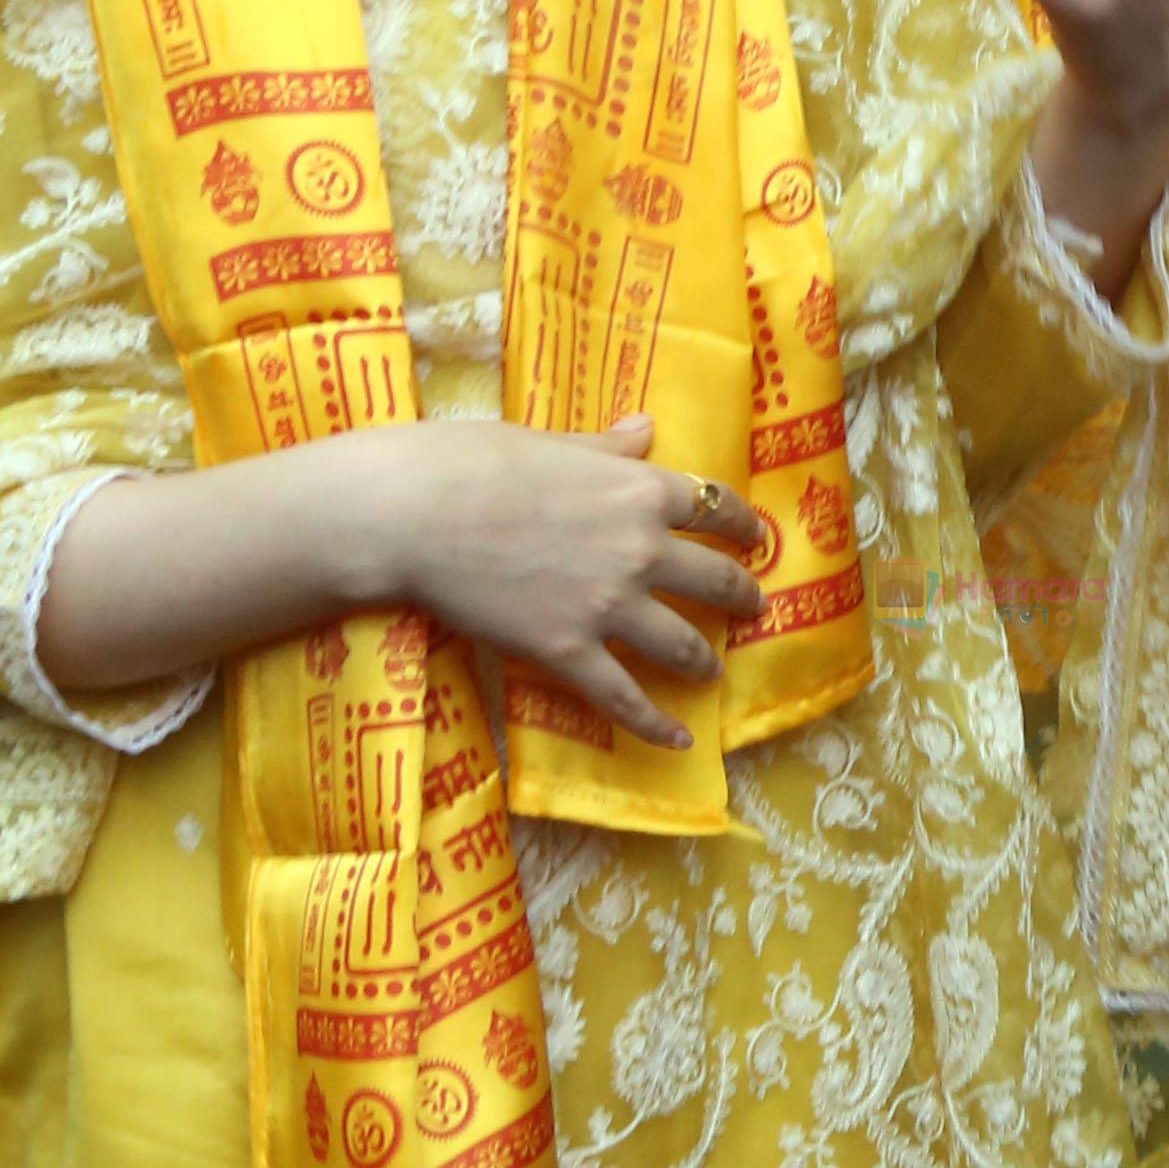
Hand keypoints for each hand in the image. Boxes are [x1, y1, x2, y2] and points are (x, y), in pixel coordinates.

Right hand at [367, 419, 768, 753]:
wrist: (413, 515)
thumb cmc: (468, 461)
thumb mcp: (546, 439)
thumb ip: (603, 445)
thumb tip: (644, 427)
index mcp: (638, 488)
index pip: (715, 507)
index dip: (743, 526)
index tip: (755, 538)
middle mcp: (641, 549)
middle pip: (715, 579)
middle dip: (742, 597)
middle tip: (752, 608)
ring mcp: (609, 606)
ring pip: (682, 644)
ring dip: (705, 661)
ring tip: (712, 672)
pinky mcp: (570, 653)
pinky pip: (625, 698)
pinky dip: (656, 724)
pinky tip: (678, 740)